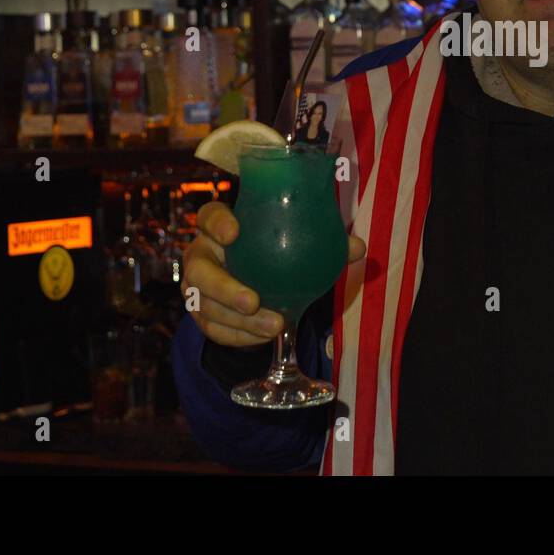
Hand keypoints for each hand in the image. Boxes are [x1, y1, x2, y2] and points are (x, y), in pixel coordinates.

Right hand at [181, 200, 366, 347]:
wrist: (253, 280)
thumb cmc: (275, 251)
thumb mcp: (295, 242)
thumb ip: (325, 243)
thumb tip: (358, 247)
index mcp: (221, 227)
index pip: (208, 216)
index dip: (217, 223)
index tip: (235, 232)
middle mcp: (202, 254)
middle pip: (198, 270)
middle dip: (224, 288)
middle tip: (254, 302)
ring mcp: (195, 286)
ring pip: (204, 305)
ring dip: (238, 321)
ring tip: (273, 327)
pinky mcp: (200, 314)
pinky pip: (213, 329)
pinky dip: (238, 337)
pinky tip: (263, 338)